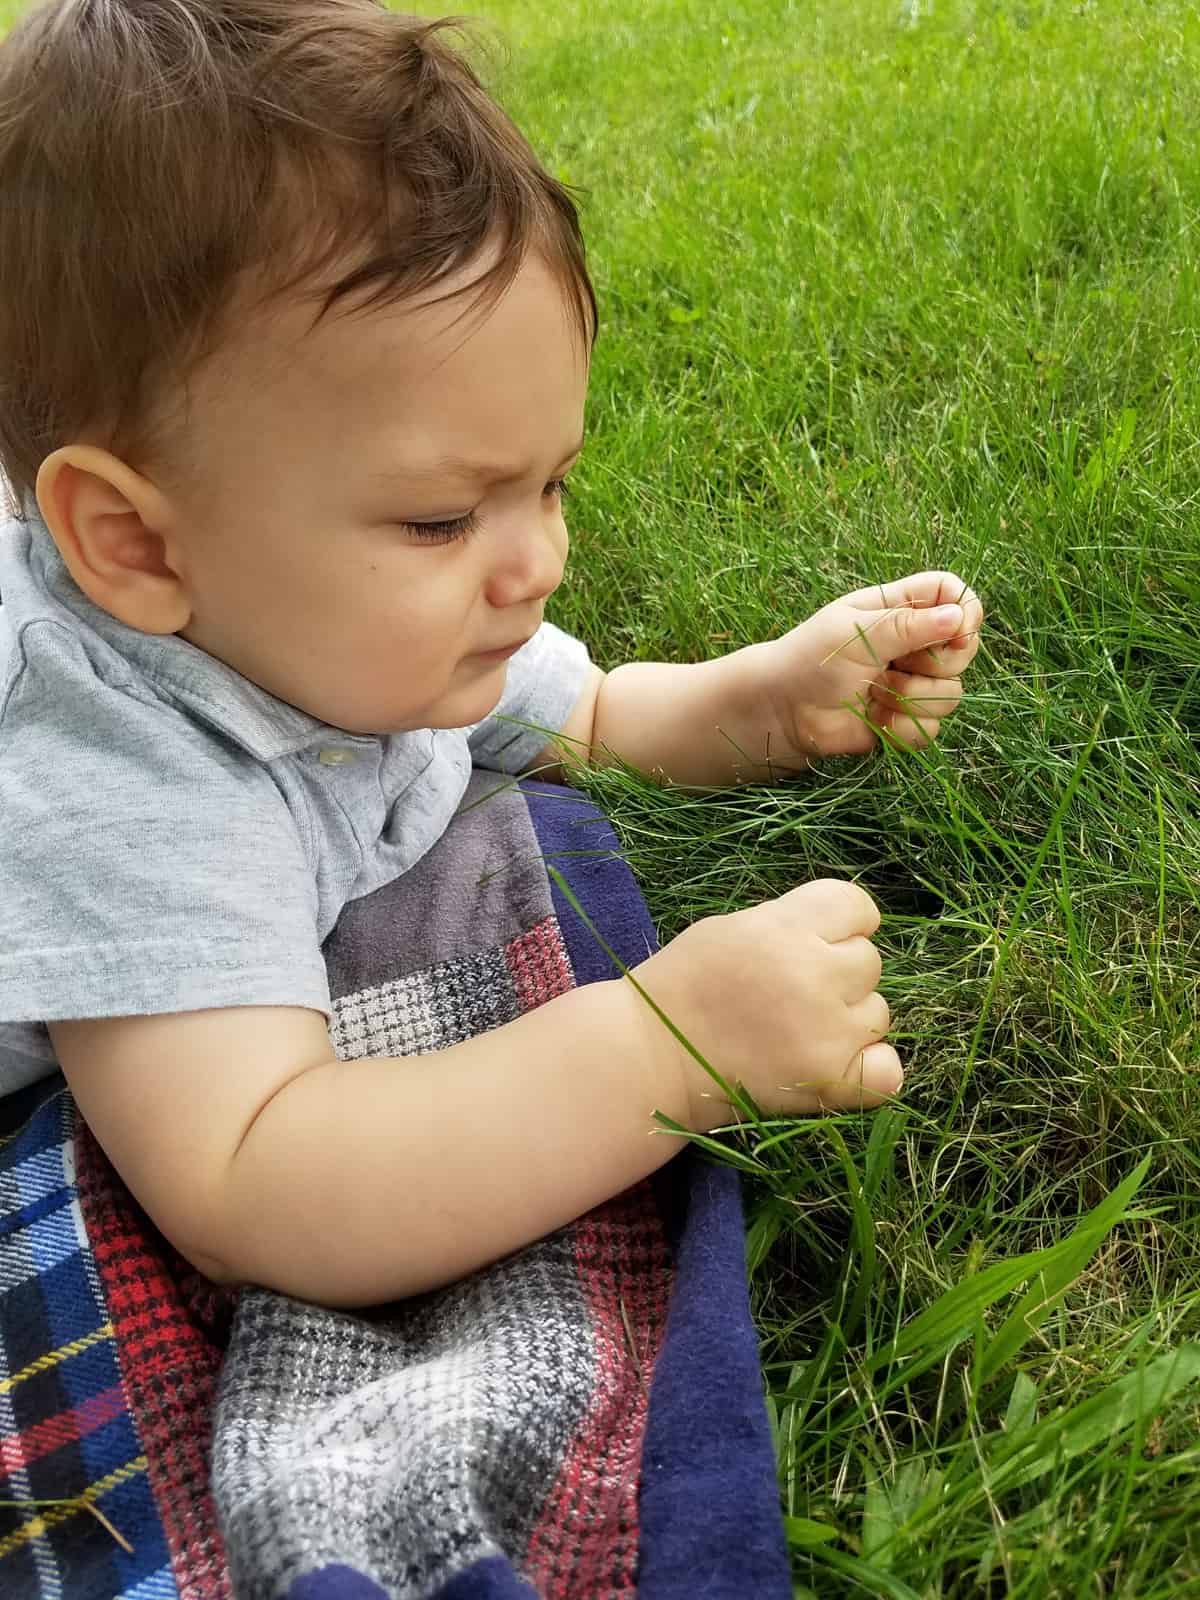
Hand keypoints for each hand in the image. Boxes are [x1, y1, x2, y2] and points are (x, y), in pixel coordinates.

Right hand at [632, 878, 899, 1129]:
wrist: (650, 1059)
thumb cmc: (682, 987)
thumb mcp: (728, 929)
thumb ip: (787, 924)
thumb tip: (837, 934)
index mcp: (783, 927)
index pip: (857, 905)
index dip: (842, 925)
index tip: (818, 943)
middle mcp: (812, 973)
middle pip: (869, 961)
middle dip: (838, 975)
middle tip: (793, 996)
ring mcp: (827, 1030)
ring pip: (878, 1013)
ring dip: (848, 1022)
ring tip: (798, 1033)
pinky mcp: (831, 1080)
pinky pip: (889, 1069)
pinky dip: (871, 1068)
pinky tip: (837, 1064)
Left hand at [759, 570, 983, 764]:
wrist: (782, 711)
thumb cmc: (809, 660)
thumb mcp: (857, 632)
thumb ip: (908, 625)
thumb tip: (959, 617)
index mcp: (898, 609)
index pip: (952, 594)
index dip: (965, 611)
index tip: (956, 631)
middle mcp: (912, 644)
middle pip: (964, 649)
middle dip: (936, 665)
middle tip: (895, 666)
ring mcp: (911, 683)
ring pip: (951, 694)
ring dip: (911, 699)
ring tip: (874, 694)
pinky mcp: (906, 720)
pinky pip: (932, 729)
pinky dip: (902, 727)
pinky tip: (873, 719)